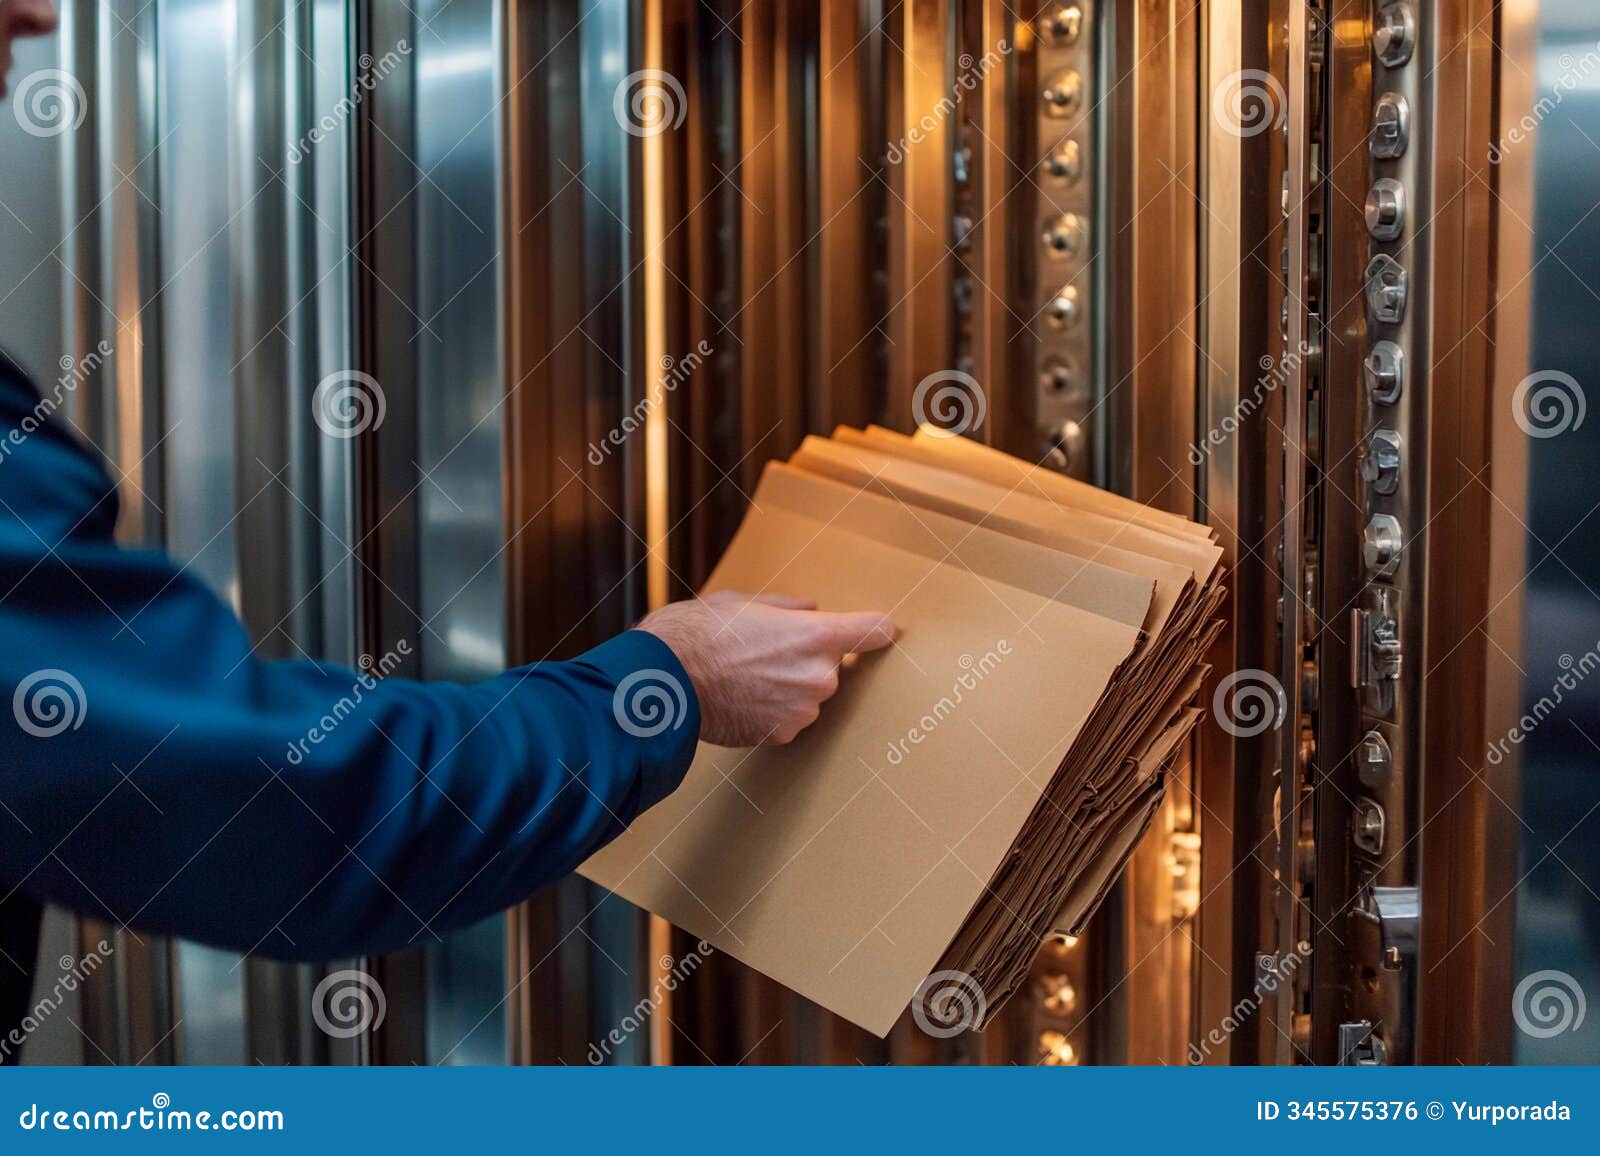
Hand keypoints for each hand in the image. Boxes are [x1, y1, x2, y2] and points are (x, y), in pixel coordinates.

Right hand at [637, 590, 896, 746]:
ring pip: (811, 694)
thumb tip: (811, 610)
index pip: (876, 631)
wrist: (664, 681)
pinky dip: (774, 710)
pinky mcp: (784, 734)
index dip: (878, 629)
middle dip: (811, 659)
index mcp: (818, 635)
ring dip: (792, 687)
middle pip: (836, 666)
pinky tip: (743, 697)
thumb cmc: (699, 633)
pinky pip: (790, 718)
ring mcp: (805, 710)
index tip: (882, 632)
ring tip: (748, 675)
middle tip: (770, 651)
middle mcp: (821, 676)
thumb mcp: (744, 602)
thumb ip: (788, 607)